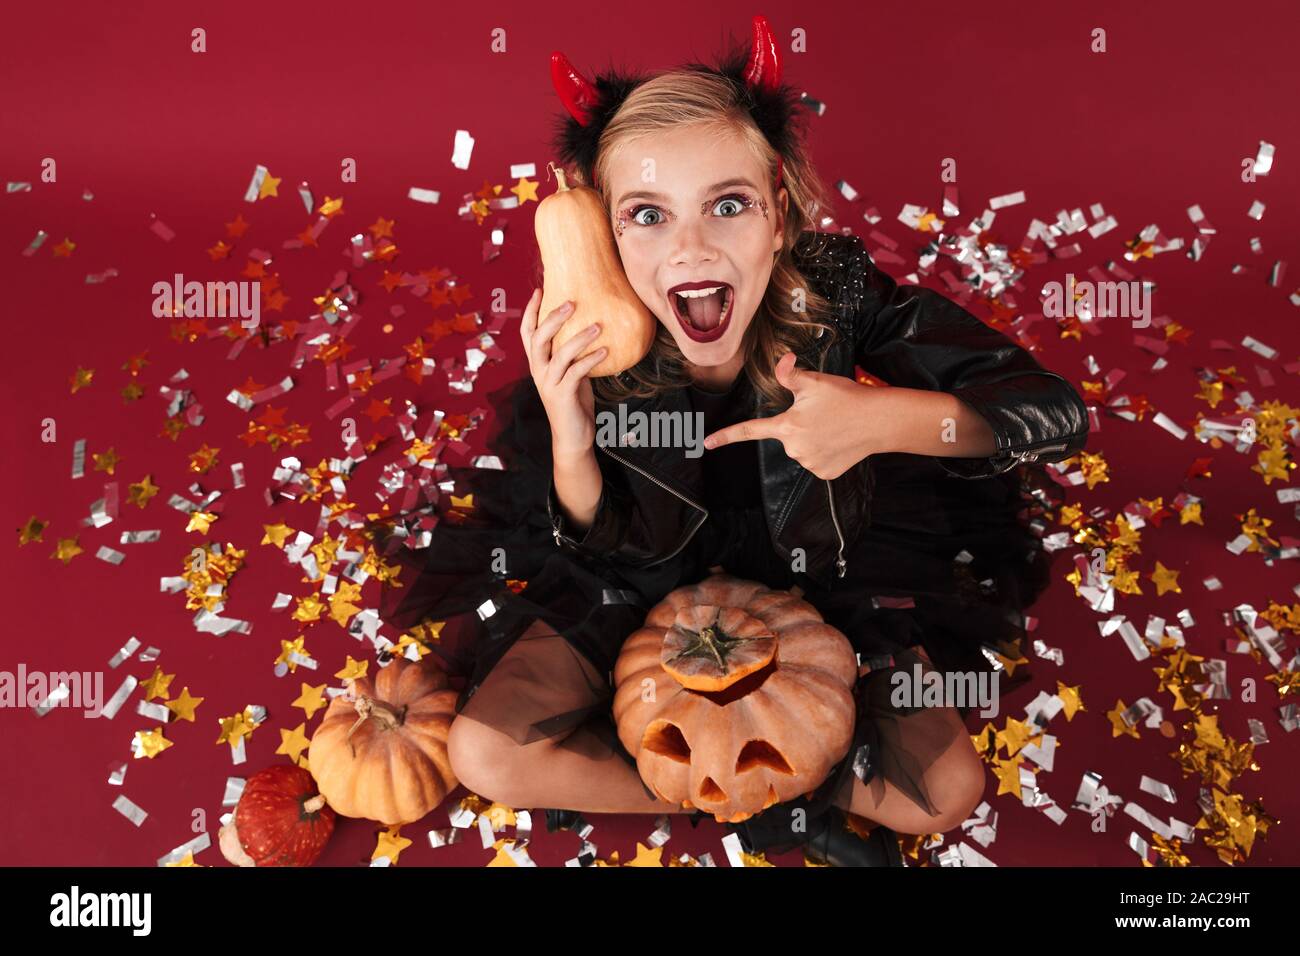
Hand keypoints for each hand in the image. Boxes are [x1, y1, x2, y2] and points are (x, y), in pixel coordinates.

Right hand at [520, 288, 606, 457]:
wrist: (573, 437)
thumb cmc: (575, 401)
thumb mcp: (572, 373)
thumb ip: (573, 354)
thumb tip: (593, 326)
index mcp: (537, 363)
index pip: (527, 333)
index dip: (531, 311)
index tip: (539, 289)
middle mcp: (538, 371)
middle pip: (538, 338)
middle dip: (553, 318)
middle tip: (571, 302)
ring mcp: (548, 384)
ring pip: (559, 354)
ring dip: (579, 337)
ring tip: (598, 326)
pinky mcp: (562, 395)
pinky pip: (577, 372)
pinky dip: (591, 360)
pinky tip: (606, 351)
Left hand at [702, 351, 880, 478]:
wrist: (879, 421)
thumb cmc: (846, 398)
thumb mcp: (815, 382)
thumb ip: (790, 374)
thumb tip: (780, 361)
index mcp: (786, 426)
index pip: (749, 430)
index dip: (726, 436)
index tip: (707, 443)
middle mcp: (794, 449)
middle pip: (787, 435)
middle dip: (799, 424)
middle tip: (823, 412)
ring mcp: (810, 464)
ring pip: (802, 448)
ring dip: (813, 437)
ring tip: (834, 424)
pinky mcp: (825, 473)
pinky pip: (817, 460)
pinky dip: (826, 450)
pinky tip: (839, 440)